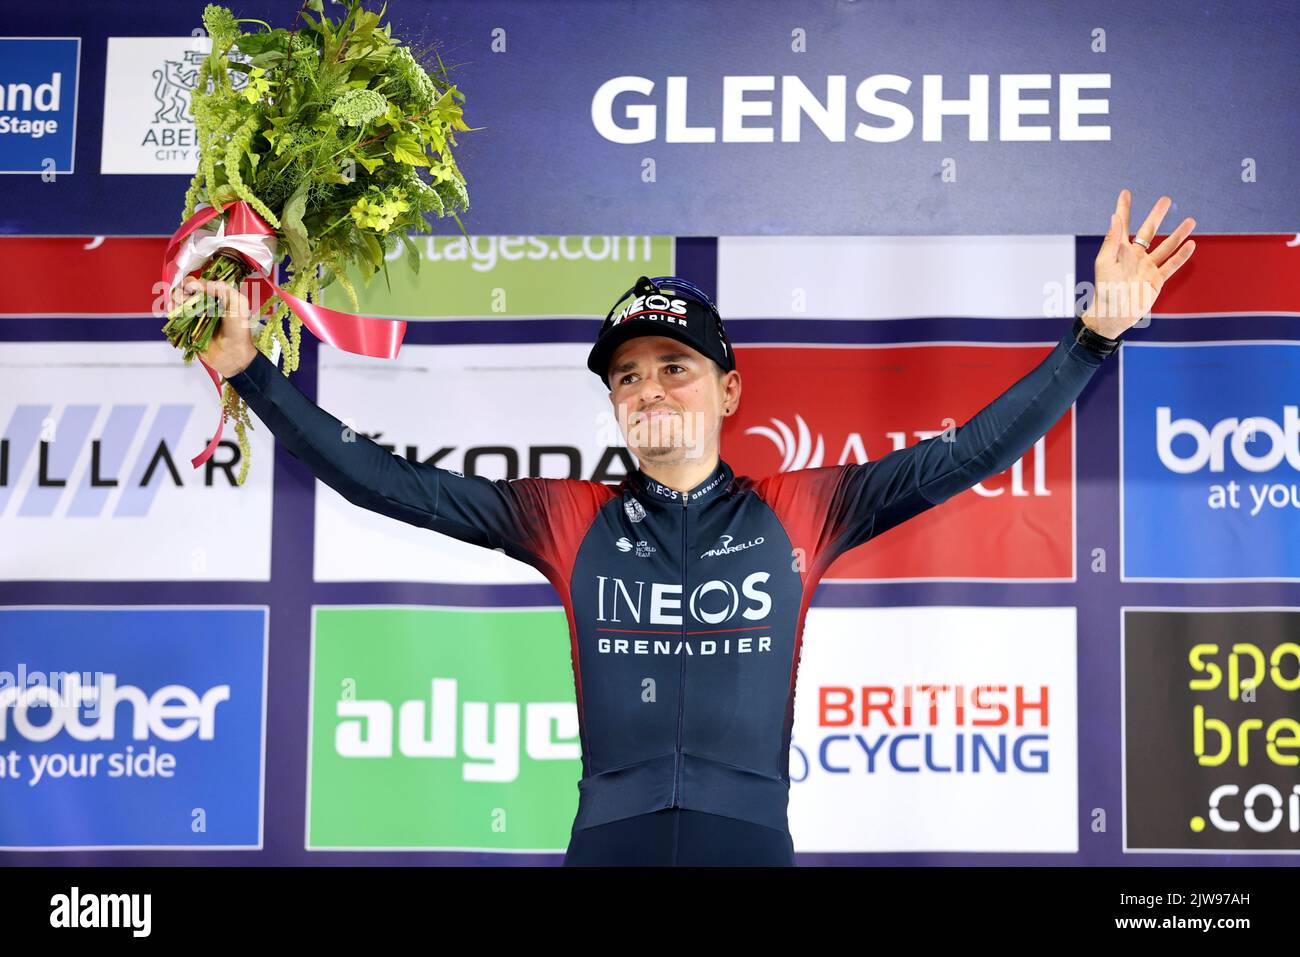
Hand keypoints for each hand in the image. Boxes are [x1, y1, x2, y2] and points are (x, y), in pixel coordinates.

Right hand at [170, 276, 258, 377]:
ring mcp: (195, 315)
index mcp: (218, 296)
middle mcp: (205, 303)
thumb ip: (222, 288)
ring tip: (182, 307)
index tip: (193, 289)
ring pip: (178, 300)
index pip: (200, 282)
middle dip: (183, 291)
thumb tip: (198, 284)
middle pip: (186, 289)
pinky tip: (176, 313)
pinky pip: (175, 315)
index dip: (193, 283)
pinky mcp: (187, 327)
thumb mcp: (238, 304)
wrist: (233, 356)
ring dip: (176, 300)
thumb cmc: (239, 331)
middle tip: (187, 299)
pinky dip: (173, 311)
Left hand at [1084, 189, 1196, 337]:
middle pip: (1149, 231)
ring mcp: (1146, 267)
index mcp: (1119, 250)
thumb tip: (1114, 216)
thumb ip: (1112, 240)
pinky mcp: (1156, 280)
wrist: (1113, 314)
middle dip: (1157, 215)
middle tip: (1166, 199)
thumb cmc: (1104, 290)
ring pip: (1166, 247)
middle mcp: (1134, 256)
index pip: (1123, 224)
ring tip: (1190, 220)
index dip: (1124, 209)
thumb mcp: (1106, 262)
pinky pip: (1171, 265)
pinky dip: (1181, 256)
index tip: (1126, 193)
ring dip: (1178, 234)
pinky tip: (1191, 244)